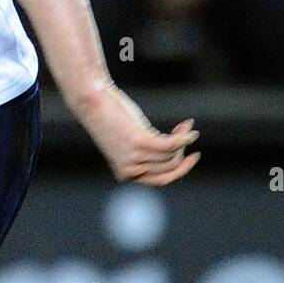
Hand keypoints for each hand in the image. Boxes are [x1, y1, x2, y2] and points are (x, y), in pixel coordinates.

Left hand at [76, 85, 199, 185]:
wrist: (92, 102)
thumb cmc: (109, 119)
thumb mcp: (125, 143)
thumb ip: (142, 155)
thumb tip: (173, 156)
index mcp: (125, 173)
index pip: (161, 180)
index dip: (179, 169)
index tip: (191, 156)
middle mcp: (130, 169)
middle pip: (170, 166)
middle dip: (183, 152)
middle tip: (188, 136)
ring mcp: (134, 157)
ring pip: (172, 155)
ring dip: (183, 139)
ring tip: (185, 125)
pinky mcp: (140, 142)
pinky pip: (172, 144)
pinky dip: (184, 136)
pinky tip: (188, 126)